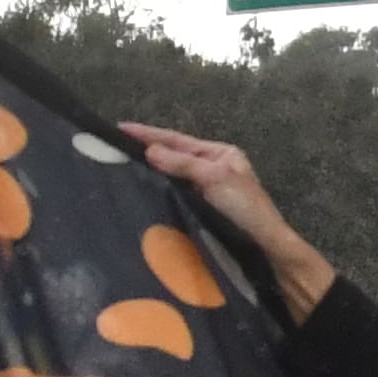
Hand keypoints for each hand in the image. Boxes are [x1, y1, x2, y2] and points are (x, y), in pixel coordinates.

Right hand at [114, 124, 337, 322]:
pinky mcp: (202, 213)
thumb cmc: (246, 209)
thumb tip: (150, 151)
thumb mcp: (216, 178)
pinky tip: (141, 196)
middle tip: (112, 148)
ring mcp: (207, 192)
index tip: (119, 128)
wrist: (266, 248)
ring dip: (149, 174)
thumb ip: (183, 163)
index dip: (149, 134)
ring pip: (172, 178)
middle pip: (173, 156)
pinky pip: (175, 198)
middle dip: (146, 151)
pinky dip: (159, 194)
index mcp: (220, 154)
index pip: (177, 140)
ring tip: (119, 169)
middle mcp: (213, 169)